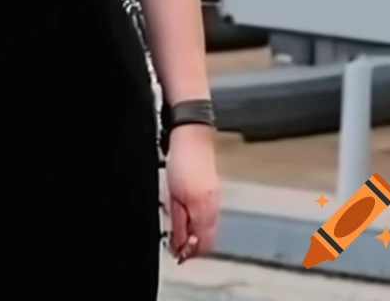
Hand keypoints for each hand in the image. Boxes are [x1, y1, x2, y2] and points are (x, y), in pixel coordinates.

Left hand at [165, 123, 219, 261]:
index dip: (188, 252)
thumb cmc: (180, 161)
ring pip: (210, 230)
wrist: (192, 137)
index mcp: (203, 209)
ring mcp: (217, 201)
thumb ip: (178, 222)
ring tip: (180, 230)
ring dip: (197, 235)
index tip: (176, 253)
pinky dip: (201, 223)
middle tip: (177, 245)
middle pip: (208, 240)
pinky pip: (211, 217)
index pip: (201, 244)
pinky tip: (189, 217)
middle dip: (194, 246)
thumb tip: (180, 244)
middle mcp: (214, 208)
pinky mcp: (215, 194)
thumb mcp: (172, 195)